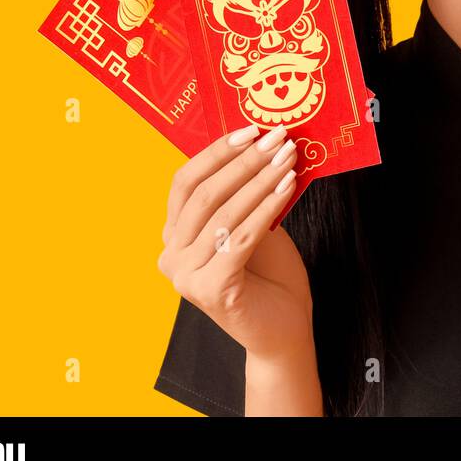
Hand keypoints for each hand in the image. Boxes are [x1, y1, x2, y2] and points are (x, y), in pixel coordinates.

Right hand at [156, 123, 313, 360]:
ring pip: (223, 214)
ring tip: (289, 157)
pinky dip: (266, 208)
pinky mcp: (211, 290)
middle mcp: (171, 256)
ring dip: (260, 180)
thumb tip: (262, 143)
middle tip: (277, 138)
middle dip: (244, 161)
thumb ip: (246, 193)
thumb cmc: (268, 276)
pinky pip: (240, 237)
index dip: (216, 152)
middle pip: (203, 195)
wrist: (282, 331)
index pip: (184, 182)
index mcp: (174, 236)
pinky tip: (287, 187)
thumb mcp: (253, 224)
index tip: (251, 129)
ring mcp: (186, 276)